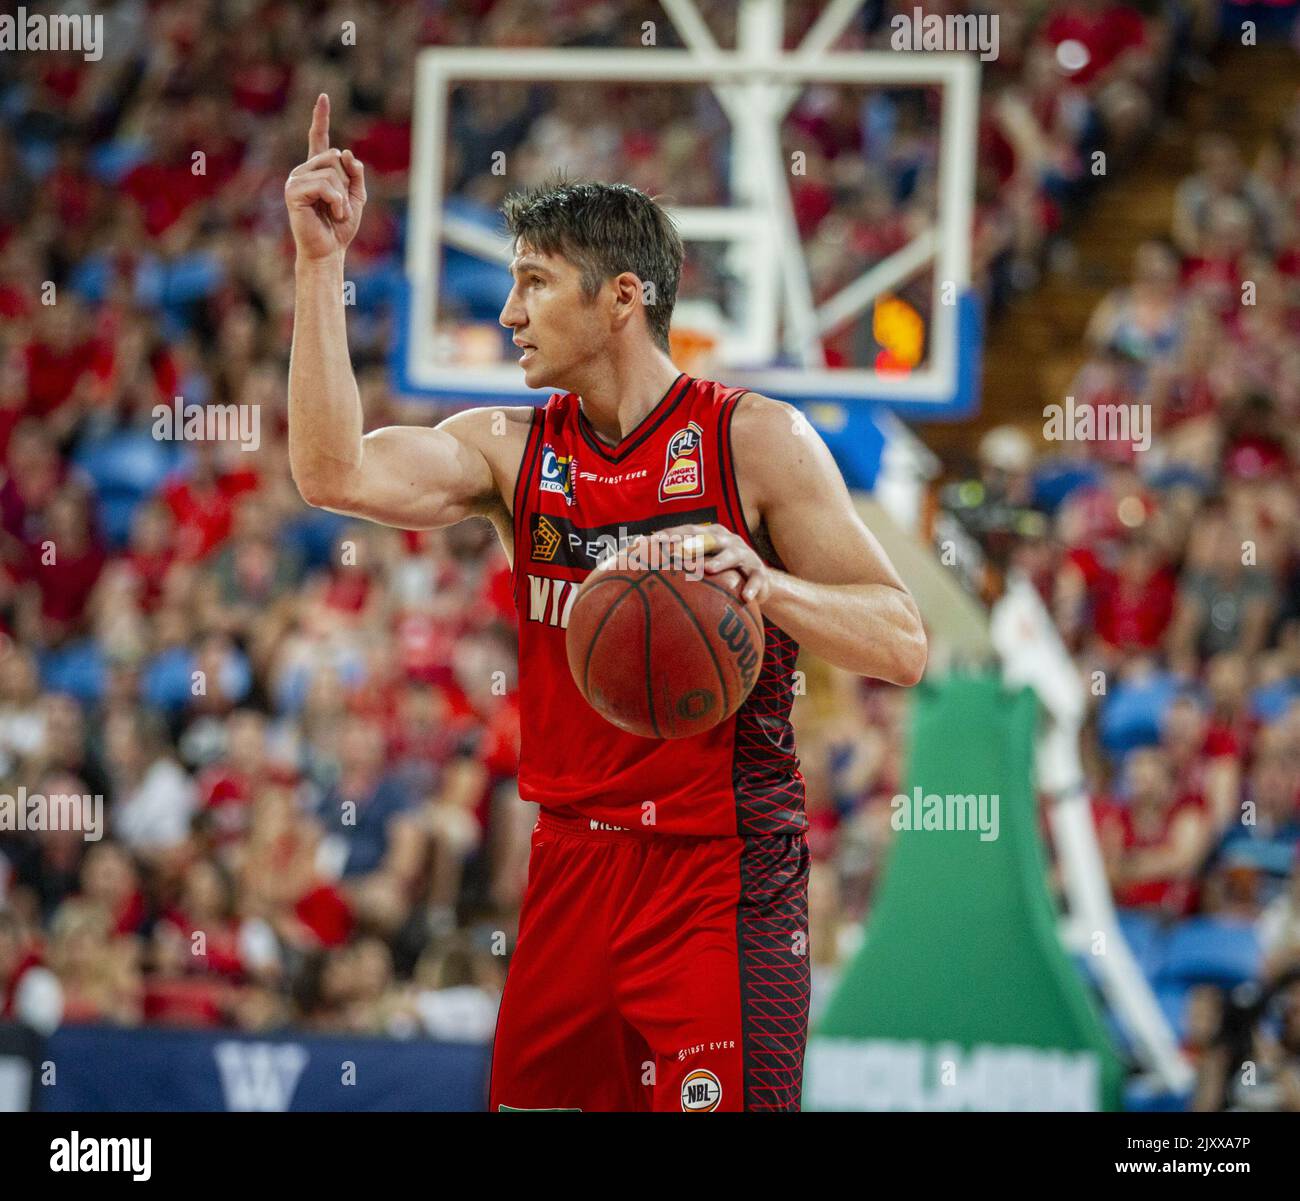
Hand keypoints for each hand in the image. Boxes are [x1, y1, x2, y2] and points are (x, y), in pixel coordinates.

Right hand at [285, 94, 366, 261]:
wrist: (329, 251)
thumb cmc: (340, 228)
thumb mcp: (356, 198)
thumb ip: (355, 174)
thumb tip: (346, 152)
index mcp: (317, 171)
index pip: (319, 140)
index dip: (320, 118)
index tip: (323, 97)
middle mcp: (303, 171)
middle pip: (334, 157)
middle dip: (346, 184)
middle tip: (340, 206)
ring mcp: (296, 180)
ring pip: (331, 172)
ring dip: (342, 197)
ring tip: (337, 213)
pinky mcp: (293, 192)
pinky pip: (324, 186)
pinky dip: (336, 202)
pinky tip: (332, 214)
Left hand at [647, 522, 773, 605]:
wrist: (756, 580)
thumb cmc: (720, 572)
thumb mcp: (700, 564)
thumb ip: (677, 563)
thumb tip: (640, 569)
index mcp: (709, 534)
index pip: (686, 531)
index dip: (668, 534)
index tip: (649, 541)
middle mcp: (726, 540)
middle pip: (707, 539)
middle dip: (691, 543)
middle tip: (674, 551)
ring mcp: (743, 554)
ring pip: (732, 555)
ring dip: (720, 561)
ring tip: (709, 569)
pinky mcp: (758, 571)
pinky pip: (756, 579)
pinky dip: (752, 587)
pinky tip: (745, 597)